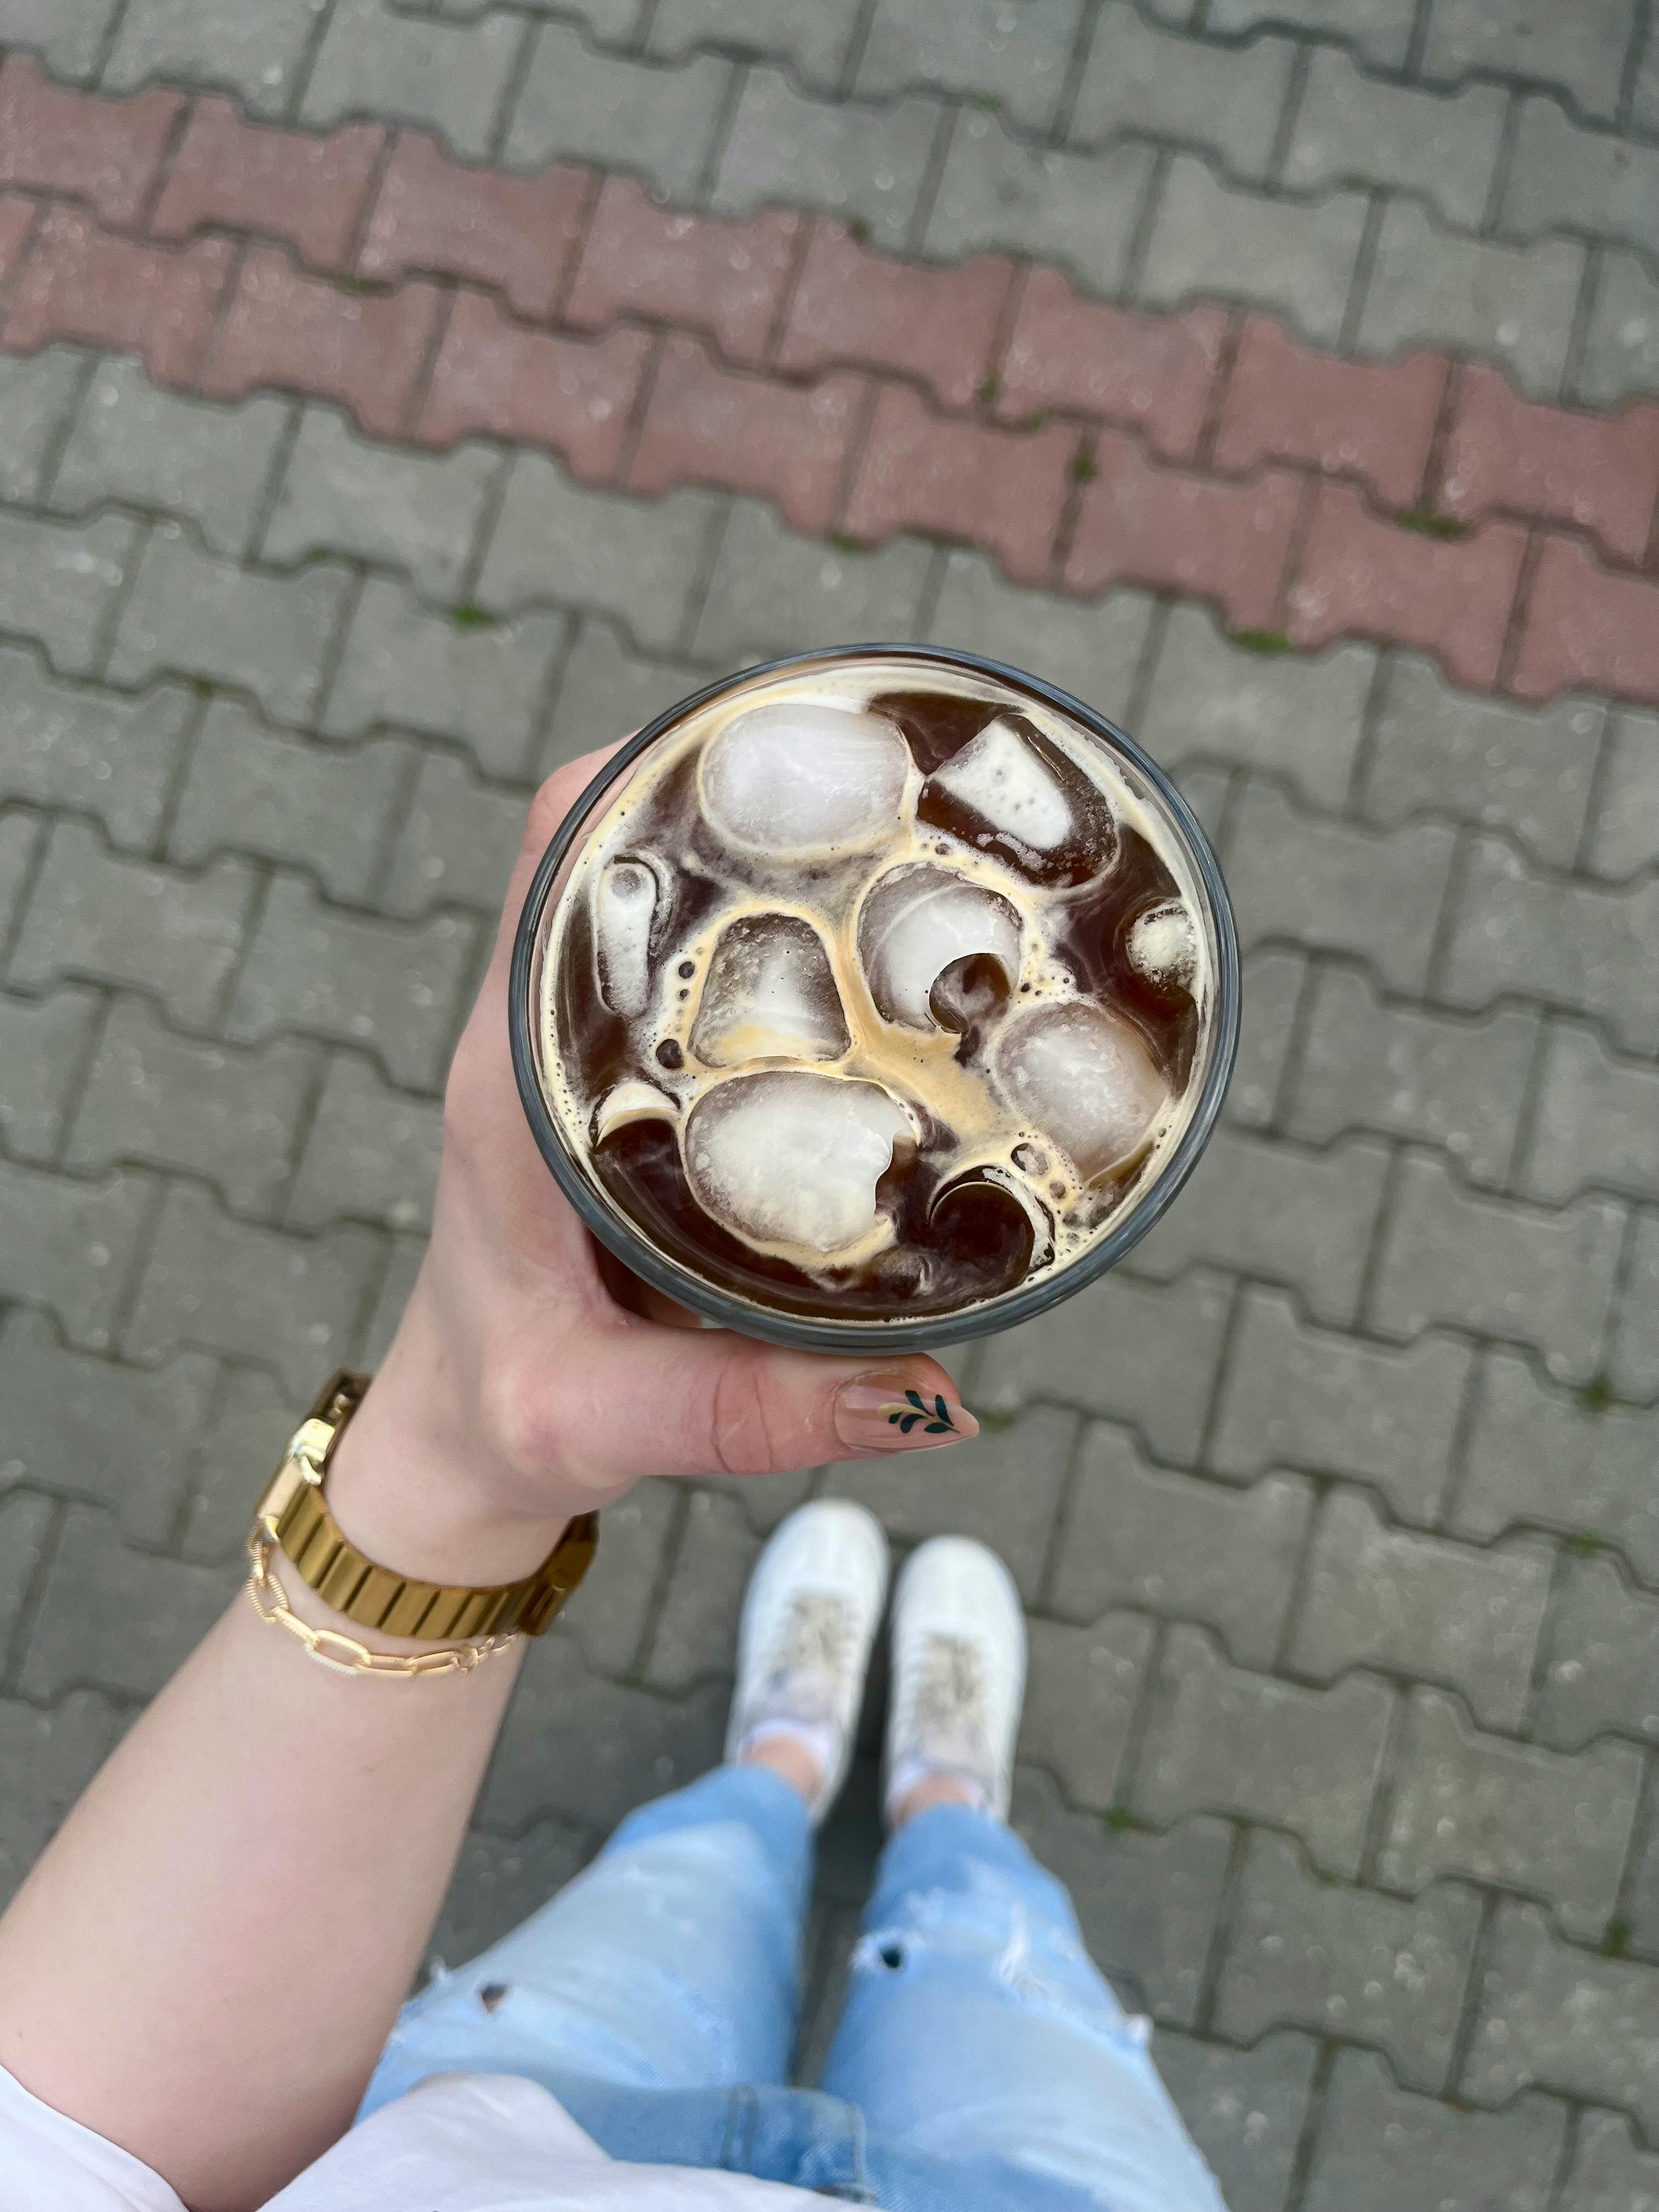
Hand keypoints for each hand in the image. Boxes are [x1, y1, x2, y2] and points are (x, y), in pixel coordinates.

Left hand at [328, 748, 976, 1583]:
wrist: (459, 1447)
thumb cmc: (508, 1420)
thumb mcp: (610, 1421)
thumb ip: (754, 1411)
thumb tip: (935, 1399)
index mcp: (508, 1082)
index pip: (550, 854)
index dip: (647, 770)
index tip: (775, 748)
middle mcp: (532, 1040)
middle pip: (616, 841)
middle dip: (740, 795)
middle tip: (885, 786)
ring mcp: (572, 1057)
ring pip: (659, 900)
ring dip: (760, 860)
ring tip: (901, 843)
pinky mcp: (617, 1091)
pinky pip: (689, 975)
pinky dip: (767, 940)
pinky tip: (869, 955)